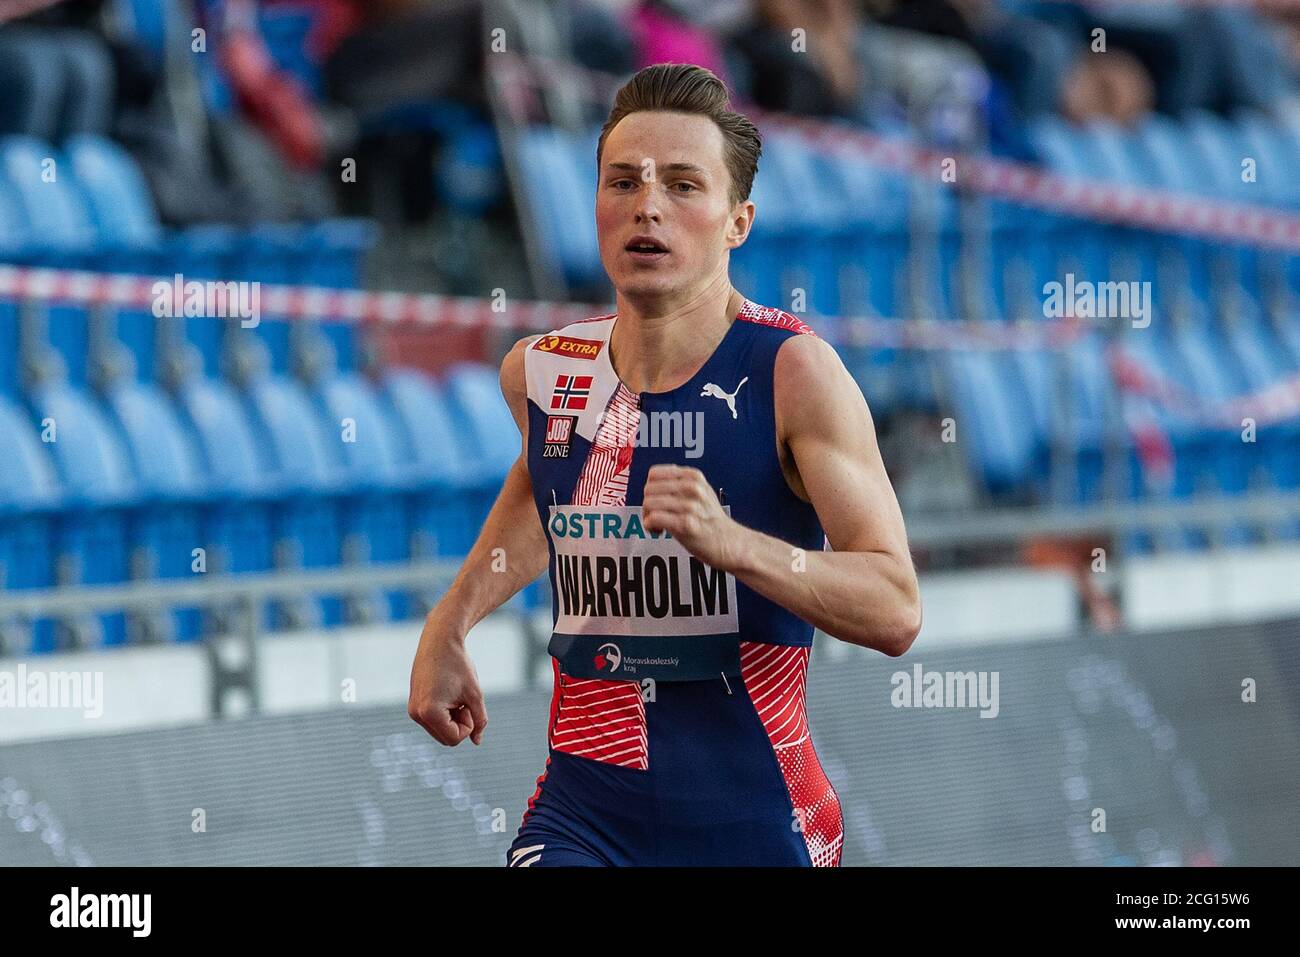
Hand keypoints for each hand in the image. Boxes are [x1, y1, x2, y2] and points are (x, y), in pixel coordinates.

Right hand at [408, 615, 486, 745]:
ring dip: (453, 718)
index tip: (469, 704)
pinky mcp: (413, 704)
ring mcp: (413, 710)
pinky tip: (448, 693)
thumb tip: (477, 741)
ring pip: (440, 730)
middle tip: (464, 700)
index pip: (454, 739)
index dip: (468, 725)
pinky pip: (433, 720)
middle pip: (446, 738)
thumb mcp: (475, 694)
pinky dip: (445, 712)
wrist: (439, 640)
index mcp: (429, 713)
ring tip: (456, 695)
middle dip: (460, 723)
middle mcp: (416, 714)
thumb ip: (479, 720)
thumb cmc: (459, 665)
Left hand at [641, 464, 740, 569]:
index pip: (654, 473)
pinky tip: (659, 531)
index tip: (656, 499)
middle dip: (647, 504)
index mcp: (693, 476)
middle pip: (649, 489)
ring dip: (647, 517)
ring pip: (649, 504)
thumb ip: (681, 482)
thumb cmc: (711, 519)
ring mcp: (689, 506)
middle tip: (655, 515)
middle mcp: (692, 488)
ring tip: (658, 525)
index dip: (650, 487)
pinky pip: (653, 519)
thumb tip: (657, 478)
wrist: (728, 542)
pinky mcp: (685, 524)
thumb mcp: (702, 490)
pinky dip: (650, 526)